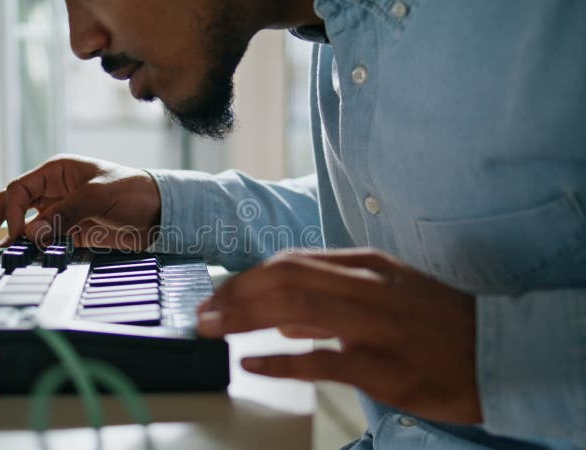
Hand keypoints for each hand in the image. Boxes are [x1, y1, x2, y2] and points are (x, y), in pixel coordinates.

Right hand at [0, 154, 161, 249]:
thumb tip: (31, 232)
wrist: (162, 214)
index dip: (10, 211)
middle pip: (13, 205)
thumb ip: (66, 213)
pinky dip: (33, 251)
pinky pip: (45, 242)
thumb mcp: (99, 195)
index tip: (15, 234)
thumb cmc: (135, 191)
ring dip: (12, 240)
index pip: (19, 189)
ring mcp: (61, 214)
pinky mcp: (71, 234)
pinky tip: (23, 261)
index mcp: (57, 172)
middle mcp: (54, 192)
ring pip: (27, 227)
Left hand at [197, 248, 481, 423]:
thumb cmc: (435, 322)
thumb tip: (279, 317)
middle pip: (285, 278)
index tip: (217, 294)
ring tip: (212, 330)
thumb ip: (332, 298)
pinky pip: (321, 361)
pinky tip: (251, 362)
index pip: (291, 262)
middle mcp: (367, 287)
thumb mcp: (385, 292)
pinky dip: (279, 361)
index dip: (246, 278)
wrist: (498, 352)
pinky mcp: (384, 368)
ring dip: (245, 318)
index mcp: (365, 265)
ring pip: (296, 309)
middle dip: (235, 294)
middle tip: (202, 313)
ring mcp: (376, 326)